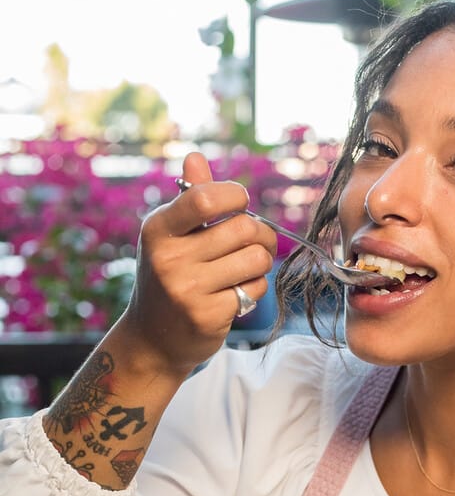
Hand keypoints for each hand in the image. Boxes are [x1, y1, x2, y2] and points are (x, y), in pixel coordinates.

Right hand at [123, 151, 275, 377]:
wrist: (153, 338)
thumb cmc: (168, 276)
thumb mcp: (170, 236)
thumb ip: (188, 197)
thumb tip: (195, 157)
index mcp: (158, 230)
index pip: (204, 199)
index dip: (235, 196)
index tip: (240, 204)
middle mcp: (169, 258)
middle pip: (243, 229)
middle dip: (259, 233)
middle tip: (254, 242)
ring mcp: (187, 290)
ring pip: (256, 259)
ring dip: (260, 262)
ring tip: (245, 267)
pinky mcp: (208, 316)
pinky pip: (255, 288)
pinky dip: (254, 288)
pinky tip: (236, 292)